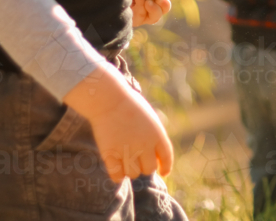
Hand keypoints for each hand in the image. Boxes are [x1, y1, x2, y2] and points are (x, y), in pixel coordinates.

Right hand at [63, 63, 173, 180]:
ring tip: (124, 160)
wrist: (109, 99)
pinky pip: (117, 175)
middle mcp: (145, 145)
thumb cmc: (129, 104)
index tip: (163, 172)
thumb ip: (153, 136)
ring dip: (129, 169)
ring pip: (133, 174)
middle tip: (136, 160)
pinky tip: (115, 168)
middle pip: (149, 169)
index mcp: (157, 134)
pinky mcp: (111, 154)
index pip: (166, 158)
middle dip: (143, 166)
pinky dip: (117, 175)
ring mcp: (128, 150)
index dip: (165, 167)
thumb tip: (154, 156)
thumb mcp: (149, 118)